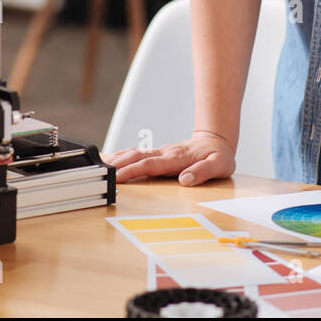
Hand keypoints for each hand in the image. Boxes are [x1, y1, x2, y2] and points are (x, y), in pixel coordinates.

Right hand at [103, 130, 236, 185]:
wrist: (216, 141)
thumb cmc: (218, 156)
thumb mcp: (219, 165)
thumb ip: (202, 172)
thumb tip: (184, 179)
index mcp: (176, 158)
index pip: (150, 164)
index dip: (133, 170)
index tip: (118, 176)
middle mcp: (165, 153)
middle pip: (137, 157)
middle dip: (119, 164)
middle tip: (102, 173)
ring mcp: (160, 152)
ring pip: (135, 153)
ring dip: (118, 158)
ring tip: (101, 165)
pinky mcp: (158, 154)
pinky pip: (137, 154)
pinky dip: (123, 155)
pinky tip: (112, 159)